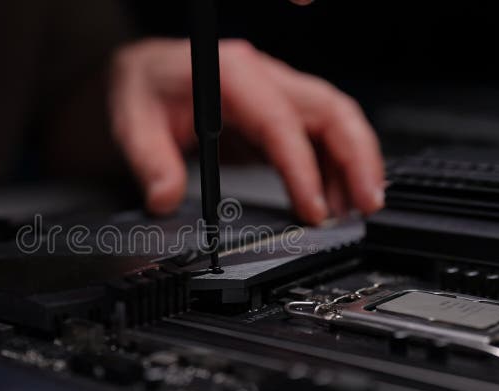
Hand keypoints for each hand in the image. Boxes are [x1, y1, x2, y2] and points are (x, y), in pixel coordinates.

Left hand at [109, 39, 383, 223]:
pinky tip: (336, 195)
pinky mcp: (276, 110)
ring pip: (334, 119)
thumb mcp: (131, 124)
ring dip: (354, 163)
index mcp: (230, 72)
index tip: (312, 210)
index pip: (281, 121)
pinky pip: (317, 134)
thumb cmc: (141, 88)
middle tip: (367, 205)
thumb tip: (165, 198)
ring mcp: (273, 91)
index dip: (303, 168)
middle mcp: (261, 76)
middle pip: (329, 110)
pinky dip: (334, 164)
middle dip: (357, 158)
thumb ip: (150, 162)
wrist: (142, 75)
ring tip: (358, 208)